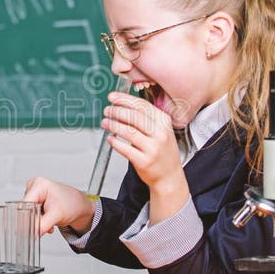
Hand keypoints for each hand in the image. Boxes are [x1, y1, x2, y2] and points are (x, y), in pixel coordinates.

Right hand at [23, 176, 94, 234]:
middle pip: (25, 208)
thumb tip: (32, 232)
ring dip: (38, 220)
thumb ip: (43, 225)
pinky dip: (39, 219)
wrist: (78, 205)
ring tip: (50, 220)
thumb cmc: (72, 204)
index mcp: (39, 184)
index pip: (25, 204)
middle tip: (47, 223)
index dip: (27, 217)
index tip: (31, 229)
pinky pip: (31, 212)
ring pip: (28, 212)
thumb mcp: (57, 215)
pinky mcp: (35, 199)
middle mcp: (34, 186)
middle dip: (35, 219)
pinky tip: (48, 219)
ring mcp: (34, 192)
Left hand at [103, 91, 189, 222]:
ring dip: (113, 125)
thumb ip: (147, 118)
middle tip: (107, 110)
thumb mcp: (162, 131)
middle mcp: (160, 134)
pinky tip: (110, 138)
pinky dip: (115, 142)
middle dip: (117, 111)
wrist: (170, 176)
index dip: (125, 100)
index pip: (142, 106)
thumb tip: (123, 105)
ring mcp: (153, 148)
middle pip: (134, 117)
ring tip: (105, 122)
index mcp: (164, 123)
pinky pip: (125, 148)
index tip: (113, 97)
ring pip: (128, 131)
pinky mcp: (144, 161)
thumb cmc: (163, 152)